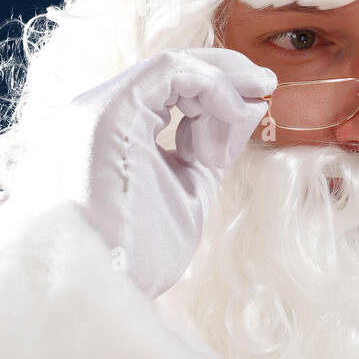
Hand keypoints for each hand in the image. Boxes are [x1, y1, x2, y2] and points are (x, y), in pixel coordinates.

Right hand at [3, 48, 276, 297]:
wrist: (97, 291)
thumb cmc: (135, 256)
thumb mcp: (187, 191)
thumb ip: (210, 151)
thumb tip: (246, 112)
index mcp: (107, 134)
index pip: (166, 94)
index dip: (216, 94)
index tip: (255, 106)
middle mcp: (92, 113)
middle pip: (169, 75)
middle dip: (225, 75)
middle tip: (266, 86)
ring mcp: (95, 110)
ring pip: (171, 68)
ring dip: (225, 79)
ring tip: (257, 98)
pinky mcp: (108, 111)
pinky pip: (169, 73)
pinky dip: (213, 86)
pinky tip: (237, 112)